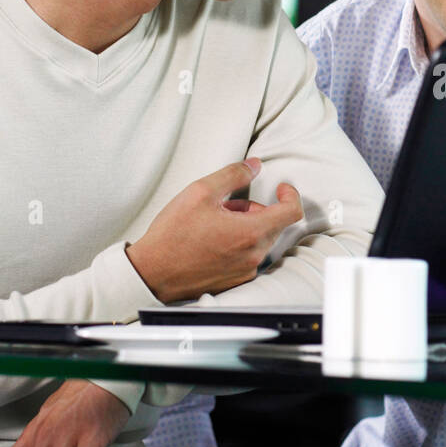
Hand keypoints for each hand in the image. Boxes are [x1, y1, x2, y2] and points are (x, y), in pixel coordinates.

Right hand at [126, 158, 303, 303]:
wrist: (151, 273)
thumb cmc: (172, 236)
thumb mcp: (201, 192)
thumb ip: (233, 175)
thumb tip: (254, 165)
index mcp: (251, 233)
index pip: (292, 211)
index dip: (290, 194)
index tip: (281, 188)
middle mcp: (254, 256)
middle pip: (273, 224)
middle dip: (255, 209)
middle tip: (226, 205)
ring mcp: (245, 271)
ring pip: (260, 239)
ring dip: (246, 226)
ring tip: (214, 223)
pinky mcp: (235, 280)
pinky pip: (248, 255)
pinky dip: (238, 243)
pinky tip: (212, 240)